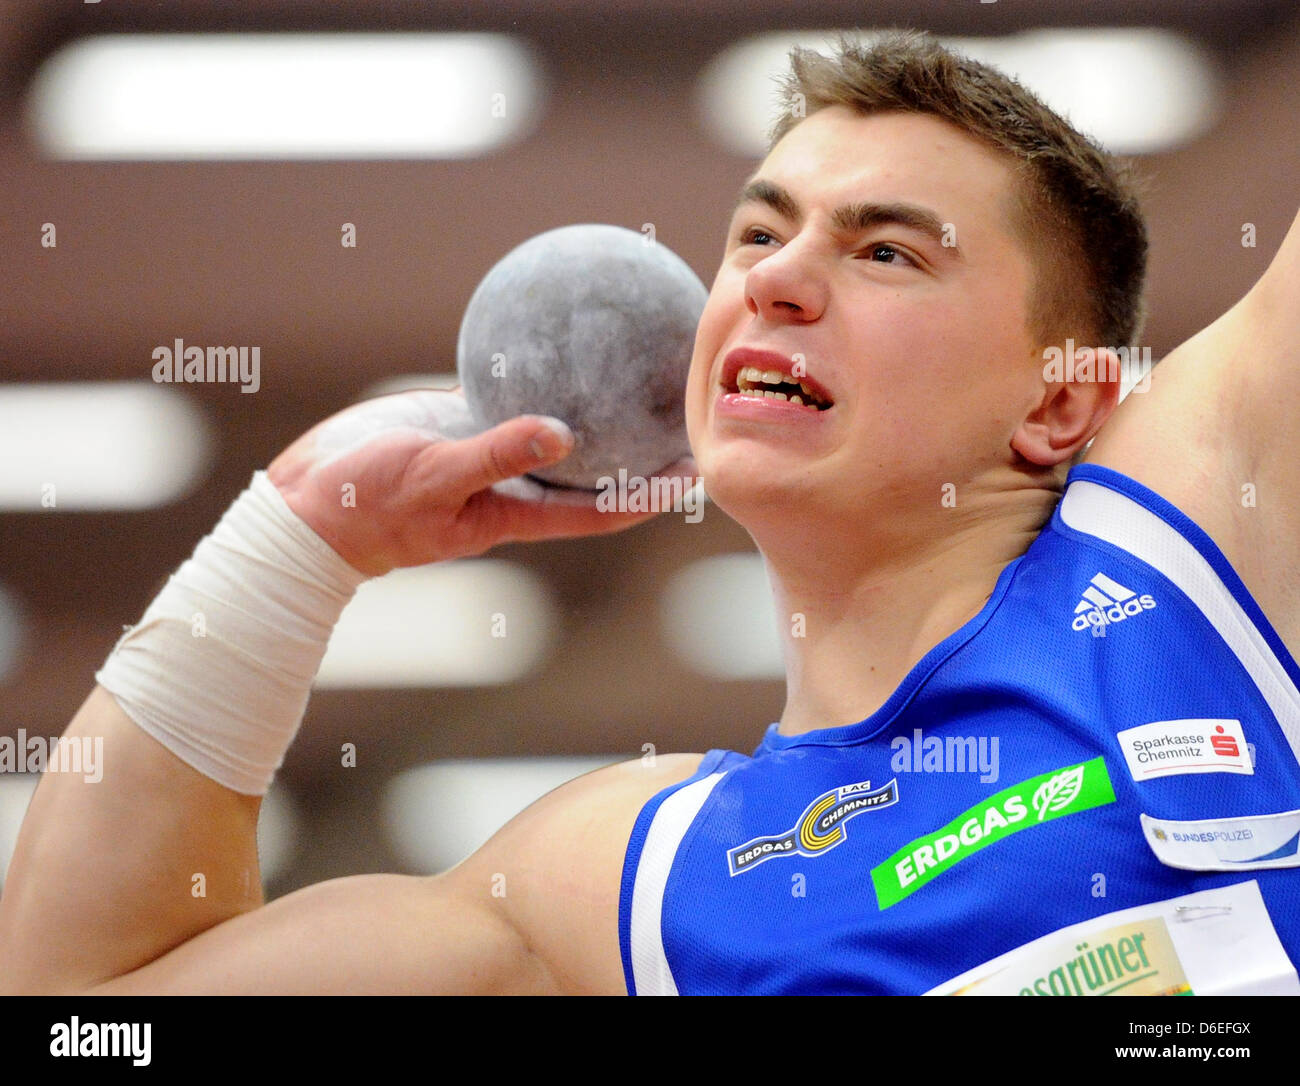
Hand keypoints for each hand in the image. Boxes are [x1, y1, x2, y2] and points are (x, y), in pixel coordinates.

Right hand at [266, 388, 696, 576]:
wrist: (308, 501)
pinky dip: (531, 369)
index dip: (648, 496)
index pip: (600, 509)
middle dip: (638, 450)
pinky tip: (551, 330)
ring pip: (555, 426)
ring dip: (594, 406)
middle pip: (592, 469)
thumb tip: (560, 433)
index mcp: (517, 510)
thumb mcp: (432, 477)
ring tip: (637, 367)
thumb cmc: (367, 504)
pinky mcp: (459, 419)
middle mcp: (513, 483)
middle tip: (685, 413)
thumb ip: (494, 456)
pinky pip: (507, 391)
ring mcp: (488, 451)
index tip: (693, 474)